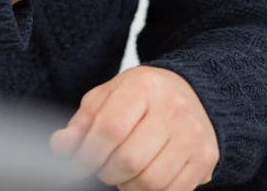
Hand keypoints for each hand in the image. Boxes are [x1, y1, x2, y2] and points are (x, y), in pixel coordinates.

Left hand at [51, 66, 218, 188]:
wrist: (192, 91)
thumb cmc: (144, 95)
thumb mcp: (110, 95)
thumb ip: (84, 120)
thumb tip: (61, 145)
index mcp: (144, 86)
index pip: (111, 128)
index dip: (89, 153)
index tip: (79, 163)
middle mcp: (173, 109)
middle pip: (130, 159)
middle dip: (107, 171)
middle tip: (102, 167)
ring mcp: (193, 135)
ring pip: (151, 181)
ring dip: (127, 185)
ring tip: (122, 172)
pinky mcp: (205, 158)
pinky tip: (142, 177)